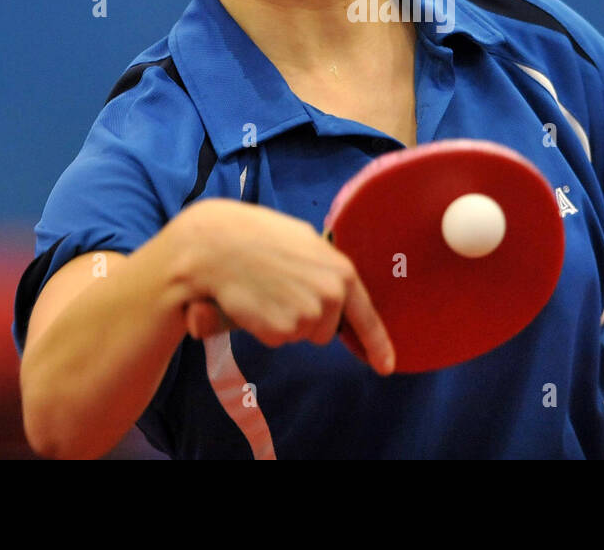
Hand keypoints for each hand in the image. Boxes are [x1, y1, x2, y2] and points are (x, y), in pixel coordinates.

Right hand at [168, 200, 395, 374]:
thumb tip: (335, 291)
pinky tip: (253, 301)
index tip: (387, 366)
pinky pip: (277, 339)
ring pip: (300, 334)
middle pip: (325, 329)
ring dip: (283, 320)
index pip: (366, 316)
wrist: (217, 244)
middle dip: (307, 317)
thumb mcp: (304, 243)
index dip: (377, 345)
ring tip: (265, 289)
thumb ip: (326, 270)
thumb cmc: (257, 236)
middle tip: (281, 287)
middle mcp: (331, 296)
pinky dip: (264, 326)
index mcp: (341, 271)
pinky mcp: (281, 330)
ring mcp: (307, 315)